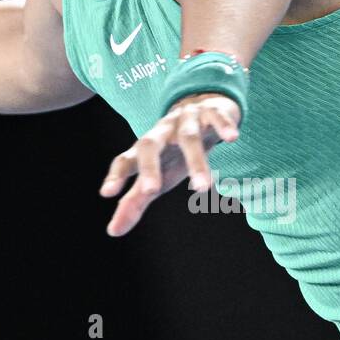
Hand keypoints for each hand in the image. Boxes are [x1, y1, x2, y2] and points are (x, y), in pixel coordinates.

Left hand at [100, 92, 241, 236]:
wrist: (201, 108)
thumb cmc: (173, 152)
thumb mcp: (156, 177)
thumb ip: (134, 202)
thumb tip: (113, 231)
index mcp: (145, 149)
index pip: (126, 160)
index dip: (116, 175)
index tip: (107, 193)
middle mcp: (161, 132)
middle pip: (150, 145)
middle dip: (149, 167)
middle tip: (151, 190)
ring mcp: (185, 120)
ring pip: (188, 138)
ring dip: (195, 161)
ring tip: (201, 187)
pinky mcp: (210, 112)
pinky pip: (216, 117)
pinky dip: (223, 126)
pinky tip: (232, 137)